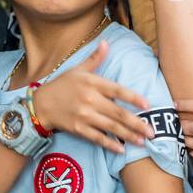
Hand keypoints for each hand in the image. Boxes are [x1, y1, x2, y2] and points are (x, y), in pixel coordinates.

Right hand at [33, 38, 153, 153]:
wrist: (40, 104)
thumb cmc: (61, 85)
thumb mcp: (77, 69)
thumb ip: (95, 58)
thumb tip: (107, 42)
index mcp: (92, 83)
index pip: (117, 90)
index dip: (133, 98)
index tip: (148, 105)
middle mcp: (89, 99)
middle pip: (117, 112)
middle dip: (136, 123)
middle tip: (151, 131)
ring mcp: (84, 116)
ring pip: (110, 127)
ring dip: (128, 135)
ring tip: (142, 141)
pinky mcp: (78, 129)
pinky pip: (97, 138)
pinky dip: (109, 144)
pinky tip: (121, 149)